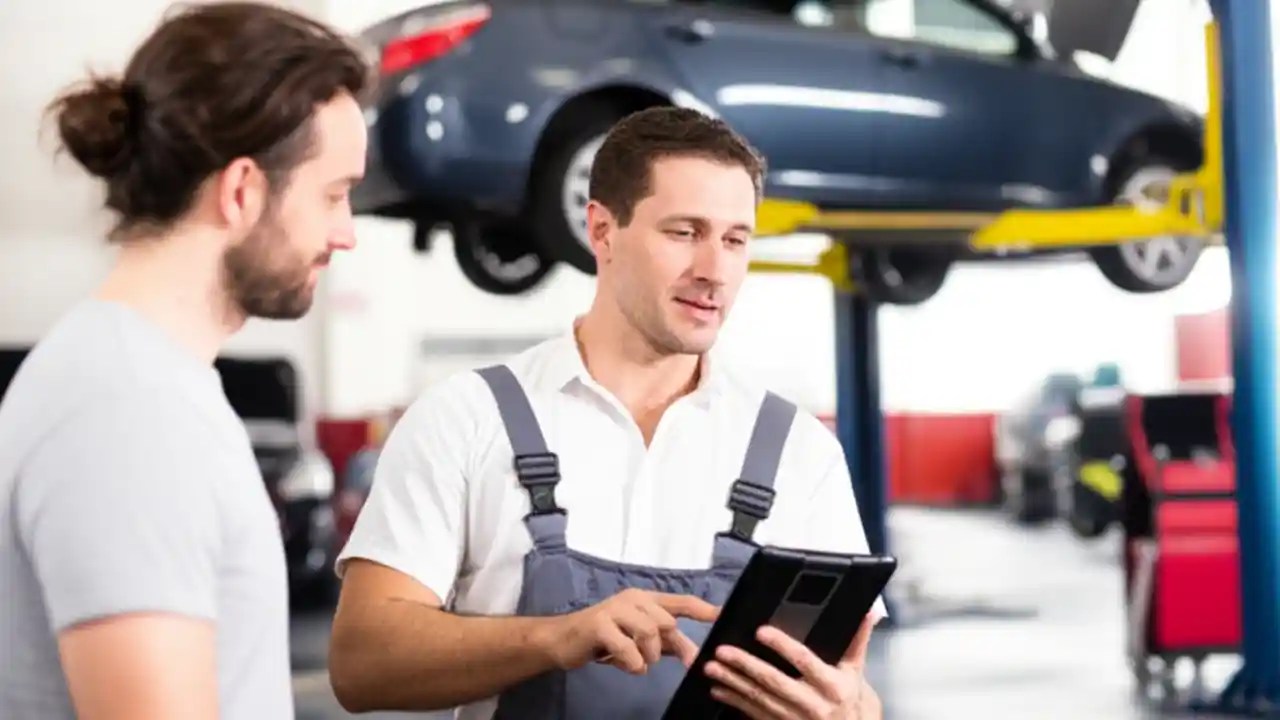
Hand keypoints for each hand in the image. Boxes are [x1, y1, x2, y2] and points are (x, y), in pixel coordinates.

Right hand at [546, 589, 719, 674]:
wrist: (563, 639)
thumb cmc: (605, 638)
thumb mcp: (639, 640)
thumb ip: (667, 643)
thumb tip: (694, 653)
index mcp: (645, 600)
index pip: (680, 601)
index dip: (702, 608)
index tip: (722, 615)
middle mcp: (632, 599)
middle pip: (667, 622)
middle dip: (667, 647)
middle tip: (655, 660)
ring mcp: (615, 610)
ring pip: (650, 632)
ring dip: (648, 656)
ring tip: (638, 663)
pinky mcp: (599, 625)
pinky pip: (627, 648)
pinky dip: (632, 663)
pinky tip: (628, 666)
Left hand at [704, 614, 880, 719]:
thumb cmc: (848, 699)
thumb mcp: (856, 671)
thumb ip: (857, 640)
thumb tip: (869, 612)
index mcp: (832, 685)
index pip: (804, 660)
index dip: (782, 645)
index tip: (761, 631)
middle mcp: (812, 704)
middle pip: (773, 681)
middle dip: (745, 665)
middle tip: (722, 650)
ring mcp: (793, 718)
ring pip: (758, 697)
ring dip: (732, 681)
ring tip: (711, 666)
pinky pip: (752, 713)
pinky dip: (733, 700)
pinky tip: (717, 688)